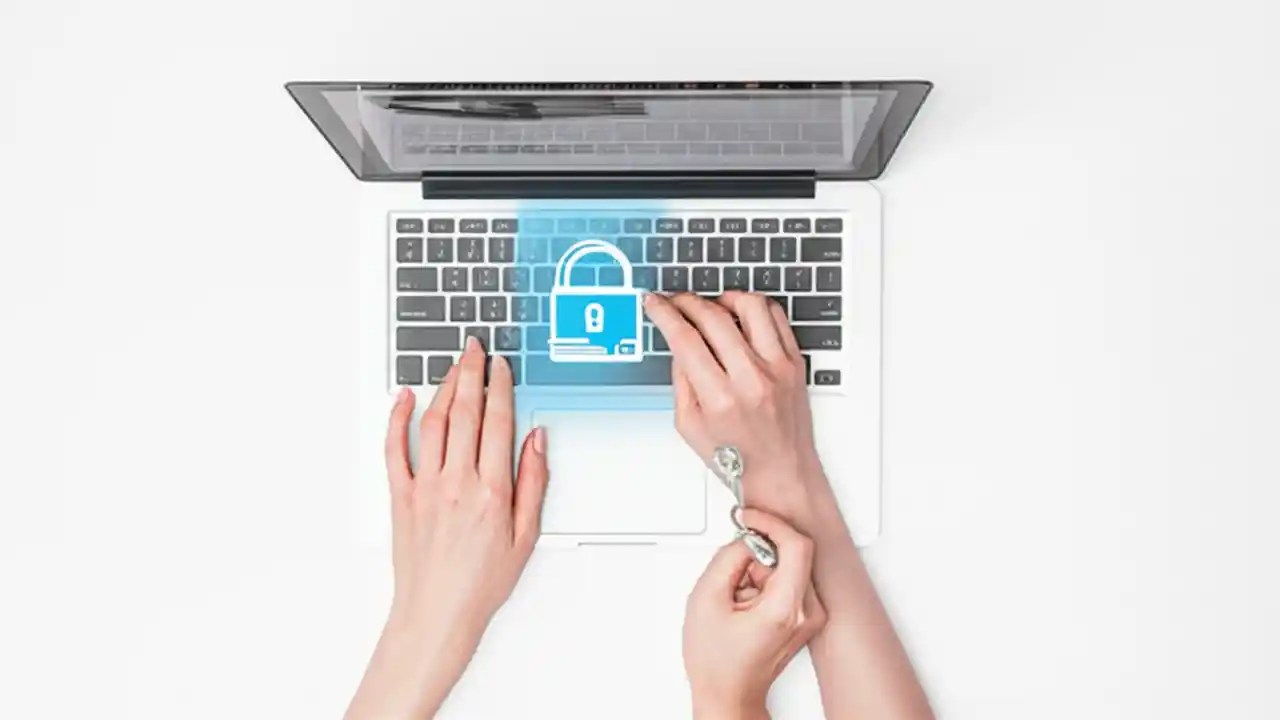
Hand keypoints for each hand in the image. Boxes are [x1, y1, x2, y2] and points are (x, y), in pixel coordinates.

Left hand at [346, 337, 548, 719]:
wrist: (437, 614)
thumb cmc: (481, 583)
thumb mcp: (526, 536)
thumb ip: (533, 482)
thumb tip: (535, 439)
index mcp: (492, 491)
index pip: (498, 423)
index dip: (500, 387)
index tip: (501, 365)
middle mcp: (457, 482)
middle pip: (465, 412)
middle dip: (471, 373)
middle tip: (474, 348)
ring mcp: (425, 486)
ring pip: (433, 422)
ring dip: (443, 387)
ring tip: (451, 365)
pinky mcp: (400, 496)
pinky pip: (395, 448)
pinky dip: (397, 418)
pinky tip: (403, 397)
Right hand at [644, 291, 823, 518]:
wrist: (783, 475)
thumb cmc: (739, 460)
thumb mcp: (690, 426)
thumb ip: (681, 380)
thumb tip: (678, 343)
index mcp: (720, 398)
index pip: (685, 338)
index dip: (664, 313)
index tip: (656, 303)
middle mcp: (752, 379)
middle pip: (713, 316)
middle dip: (687, 301)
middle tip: (676, 302)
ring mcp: (778, 368)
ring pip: (750, 306)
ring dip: (724, 298)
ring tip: (713, 305)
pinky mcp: (795, 363)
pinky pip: (777, 317)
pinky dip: (756, 308)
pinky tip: (743, 315)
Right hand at [684, 509, 825, 719]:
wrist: (728, 695)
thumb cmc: (717, 662)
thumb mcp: (706, 598)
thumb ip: (728, 557)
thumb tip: (746, 538)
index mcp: (785, 608)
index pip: (797, 545)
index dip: (771, 523)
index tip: (750, 519)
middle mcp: (807, 613)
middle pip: (792, 555)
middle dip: (758, 556)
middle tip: (732, 575)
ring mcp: (810, 617)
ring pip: (789, 567)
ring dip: (760, 572)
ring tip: (737, 600)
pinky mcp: (805, 619)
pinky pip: (789, 582)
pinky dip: (766, 584)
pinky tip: (748, 604)